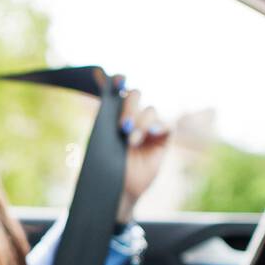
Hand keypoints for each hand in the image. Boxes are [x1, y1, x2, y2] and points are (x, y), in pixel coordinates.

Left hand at [113, 73, 170, 220]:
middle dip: (129, 106)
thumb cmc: (106, 165)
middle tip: (122, 126)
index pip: (119, 88)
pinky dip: (160, 126)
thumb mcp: (101, 138)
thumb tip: (97, 74)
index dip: (119, 80)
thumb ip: (102, 111)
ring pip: (150, 110)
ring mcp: (149, 126)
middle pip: (136, 95)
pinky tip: (152, 133)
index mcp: (114, 112)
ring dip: (141, 123)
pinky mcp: (163, 137)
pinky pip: (167, 124)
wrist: (118, 190)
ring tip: (131, 141)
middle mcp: (133, 115)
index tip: (116, 81)